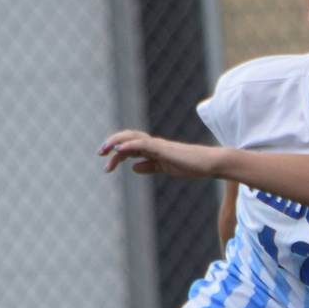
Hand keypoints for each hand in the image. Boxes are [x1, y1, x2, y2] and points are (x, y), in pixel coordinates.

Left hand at [99, 129, 217, 178]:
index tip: (106, 165)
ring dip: (115, 143)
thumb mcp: (166, 170)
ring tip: (104, 151)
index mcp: (154, 150)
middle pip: (127, 139)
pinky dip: (128, 145)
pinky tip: (118, 150)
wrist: (209, 164)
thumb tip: (134, 167)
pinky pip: (142, 144)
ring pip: (131, 138)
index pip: (130, 148)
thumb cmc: (192, 167)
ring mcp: (158, 145)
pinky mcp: (162, 148)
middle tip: (99, 154)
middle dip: (111, 144)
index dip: (116, 155)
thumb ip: (150, 167)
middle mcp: (153, 145)